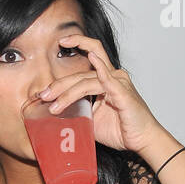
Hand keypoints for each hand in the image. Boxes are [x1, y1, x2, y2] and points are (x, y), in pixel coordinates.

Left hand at [36, 35, 163, 156]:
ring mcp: (118, 84)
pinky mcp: (123, 94)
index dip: (75, 47)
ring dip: (68, 93)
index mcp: (105, 80)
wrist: (142, 140)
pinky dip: (101, 69)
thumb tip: (59, 114)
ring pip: (87, 82)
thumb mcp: (93, 119)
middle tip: (43, 95)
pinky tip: (92, 59)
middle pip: (81, 73)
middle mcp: (112, 77)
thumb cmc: (122, 129)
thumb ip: (79, 111)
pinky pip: (109, 80)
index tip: (60, 43)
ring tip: (54, 106)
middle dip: (59, 84)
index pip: (87, 61)